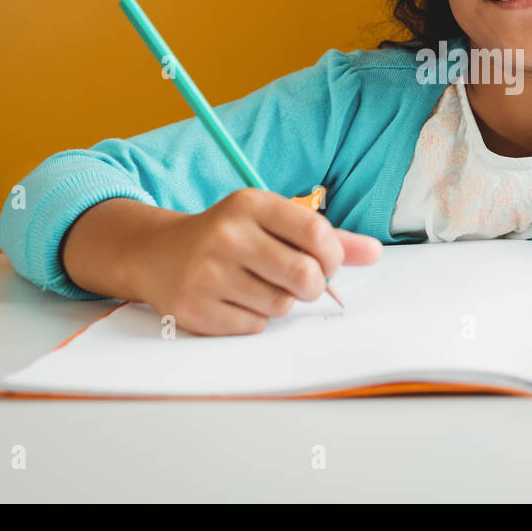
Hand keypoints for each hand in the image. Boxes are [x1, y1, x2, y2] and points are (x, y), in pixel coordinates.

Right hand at [134, 187, 382, 335]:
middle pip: (305, 276)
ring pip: (281, 305)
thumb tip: (374, 253)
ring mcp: (208, 272)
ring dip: (280, 302)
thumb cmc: (229, 236)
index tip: (327, 262)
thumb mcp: (272, 222)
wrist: (157, 254)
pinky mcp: (195, 308)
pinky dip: (254, 319)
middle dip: (313, 286)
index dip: (334, 256)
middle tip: (301, 282)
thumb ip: (327, 238)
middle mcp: (227, 234)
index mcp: (251, 204)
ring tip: (258, 285)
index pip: (316, 233)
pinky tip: (235, 300)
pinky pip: (254, 326)